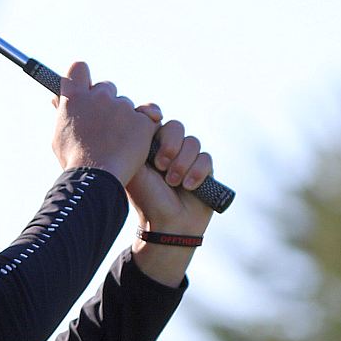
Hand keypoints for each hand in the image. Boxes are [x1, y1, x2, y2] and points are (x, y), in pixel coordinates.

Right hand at [50, 62, 161, 182]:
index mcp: (74, 98)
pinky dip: (143, 130)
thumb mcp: (59, 135)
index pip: (78, 68)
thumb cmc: (74, 161)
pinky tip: (134, 145)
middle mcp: (98, 96)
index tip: (86, 88)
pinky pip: (146, 118)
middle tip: (104, 126)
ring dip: (124, 119)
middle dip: (107, 103)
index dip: (83, 77)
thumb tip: (56, 98)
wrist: (96, 179)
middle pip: (107, 87)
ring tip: (116, 145)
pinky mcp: (142, 120)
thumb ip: (63, 113)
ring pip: (126, 106)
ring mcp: (122, 107)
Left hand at [128, 104, 215, 236]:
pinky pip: (206, 158)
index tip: (155, 120)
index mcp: (149, 144)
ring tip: (173, 182)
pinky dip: (197, 172)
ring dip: (183, 163)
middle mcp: (168, 148)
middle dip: (170, 144)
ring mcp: (188, 157)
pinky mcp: (205, 169)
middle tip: (161, 165)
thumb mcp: (134, 169)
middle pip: (176, 127)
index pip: (154, 117)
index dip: (154, 115)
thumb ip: (135, 143)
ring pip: (193, 142)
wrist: (167, 225)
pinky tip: (189, 186)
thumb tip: (139, 118)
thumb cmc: (146, 198)